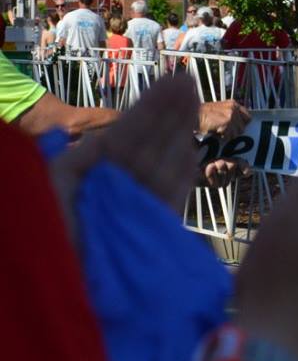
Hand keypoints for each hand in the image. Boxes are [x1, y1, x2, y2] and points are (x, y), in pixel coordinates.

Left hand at [47, 74, 205, 235]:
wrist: (55, 279)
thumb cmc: (43, 229)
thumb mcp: (53, 183)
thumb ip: (78, 160)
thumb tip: (96, 135)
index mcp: (89, 176)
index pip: (123, 138)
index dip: (146, 111)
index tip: (167, 84)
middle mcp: (114, 190)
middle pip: (147, 147)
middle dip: (167, 115)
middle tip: (186, 81)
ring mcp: (135, 210)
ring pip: (161, 166)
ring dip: (178, 133)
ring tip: (192, 102)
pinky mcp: (151, 232)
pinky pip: (169, 198)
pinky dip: (181, 176)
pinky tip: (191, 150)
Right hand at [198, 99, 246, 137]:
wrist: (191, 115)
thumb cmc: (203, 115)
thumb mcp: (220, 110)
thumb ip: (231, 115)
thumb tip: (241, 126)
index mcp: (233, 104)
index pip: (248, 117)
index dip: (242, 124)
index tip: (236, 128)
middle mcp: (234, 108)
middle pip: (242, 127)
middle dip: (234, 132)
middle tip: (223, 130)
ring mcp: (231, 114)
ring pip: (236, 133)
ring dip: (227, 135)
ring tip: (218, 130)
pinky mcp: (227, 122)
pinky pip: (228, 136)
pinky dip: (221, 137)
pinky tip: (215, 131)